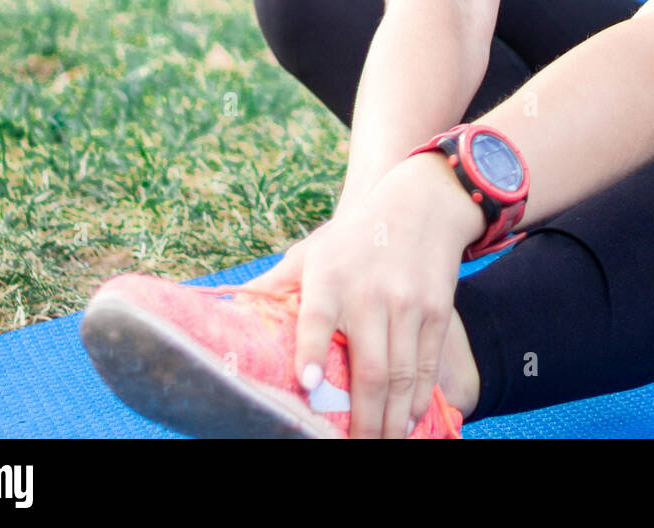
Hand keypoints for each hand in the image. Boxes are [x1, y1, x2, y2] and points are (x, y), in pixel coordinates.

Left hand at [262, 154, 483, 437]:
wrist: (422, 203)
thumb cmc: (355, 235)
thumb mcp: (312, 251)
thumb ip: (274, 285)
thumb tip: (217, 308)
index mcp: (330, 278)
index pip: (317, 317)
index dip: (312, 350)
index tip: (307, 382)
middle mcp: (370, 293)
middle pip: (370, 368)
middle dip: (363, 421)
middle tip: (353, 450)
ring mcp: (407, 304)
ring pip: (401, 377)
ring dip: (392, 421)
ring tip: (381, 445)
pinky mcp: (436, 310)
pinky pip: (426, 366)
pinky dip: (418, 399)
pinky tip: (408, 421)